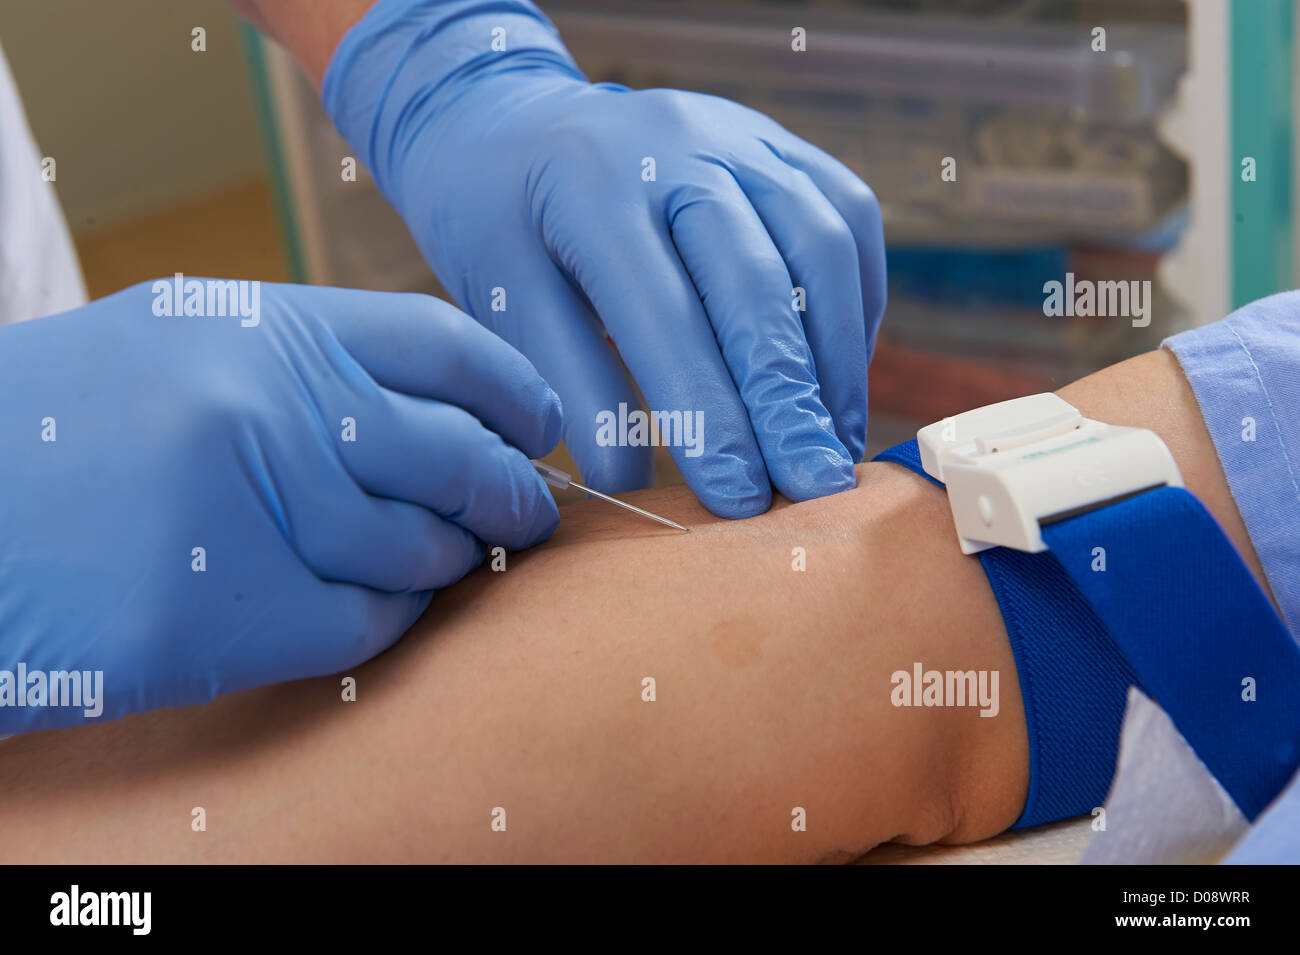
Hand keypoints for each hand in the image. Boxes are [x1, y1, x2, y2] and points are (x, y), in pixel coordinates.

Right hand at [0, 279, 560, 731]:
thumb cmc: (64, 430)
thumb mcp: (179, 346)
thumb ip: (309, 367)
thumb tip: (445, 410)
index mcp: (259, 326)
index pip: (446, 347)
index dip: (518, 391)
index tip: (545, 425)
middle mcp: (265, 408)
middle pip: (457, 456)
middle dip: (515, 492)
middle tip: (532, 513)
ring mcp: (246, 512)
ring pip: (422, 549)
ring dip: (451, 560)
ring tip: (449, 557)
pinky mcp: (218, 617)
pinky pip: (367, 623)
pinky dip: (390, 618)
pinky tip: (376, 606)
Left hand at [323, 0, 885, 517]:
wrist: (515, 124)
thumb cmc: (497, 225)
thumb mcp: (501, 299)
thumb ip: (570, 386)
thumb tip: (633, 490)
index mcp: (591, 185)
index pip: (666, 316)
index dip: (710, 414)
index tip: (737, 500)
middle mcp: (679, 143)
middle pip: (757, 284)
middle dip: (789, 401)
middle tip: (811, 488)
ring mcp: (741, 134)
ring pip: (822, 248)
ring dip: (835, 359)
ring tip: (833, 446)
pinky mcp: (782, 143)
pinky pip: (847, 221)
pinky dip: (853, 306)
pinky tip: (837, 376)